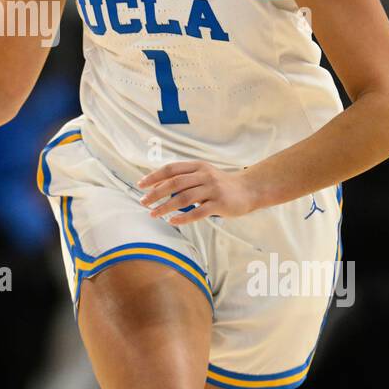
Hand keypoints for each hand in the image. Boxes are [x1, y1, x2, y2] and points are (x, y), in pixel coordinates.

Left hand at [136, 161, 259, 224]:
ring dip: (165, 206)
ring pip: (184, 197)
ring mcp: (212, 189)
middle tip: (143, 202)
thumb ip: (184, 178)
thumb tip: (158, 187)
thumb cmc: (221, 184)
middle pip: (174, 183)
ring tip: (153, 214)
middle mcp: (204, 175)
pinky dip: (184, 217)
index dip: (154, 176)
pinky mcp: (220, 203)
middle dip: (155, 193)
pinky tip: (172, 221)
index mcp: (197, 166)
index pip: (171, 169)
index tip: (140, 185)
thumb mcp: (203, 175)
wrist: (249, 190)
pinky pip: (198, 212)